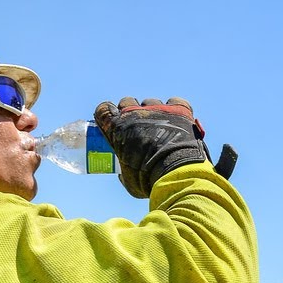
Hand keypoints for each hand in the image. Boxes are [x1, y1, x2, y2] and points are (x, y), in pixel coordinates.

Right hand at [93, 97, 210, 197]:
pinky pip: (174, 102)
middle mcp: (135, 112)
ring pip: (151, 103)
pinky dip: (176, 109)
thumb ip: (123, 172)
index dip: (108, 114)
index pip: (104, 109)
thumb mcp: (129, 181)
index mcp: (117, 127)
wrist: (177, 173)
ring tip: (161, 128)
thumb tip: (123, 174)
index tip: (113, 122)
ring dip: (153, 112)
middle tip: (137, 128)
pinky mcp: (178, 108)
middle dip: (130, 113)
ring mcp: (157, 108)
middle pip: (127, 102)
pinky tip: (177, 121)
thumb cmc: (149, 179)